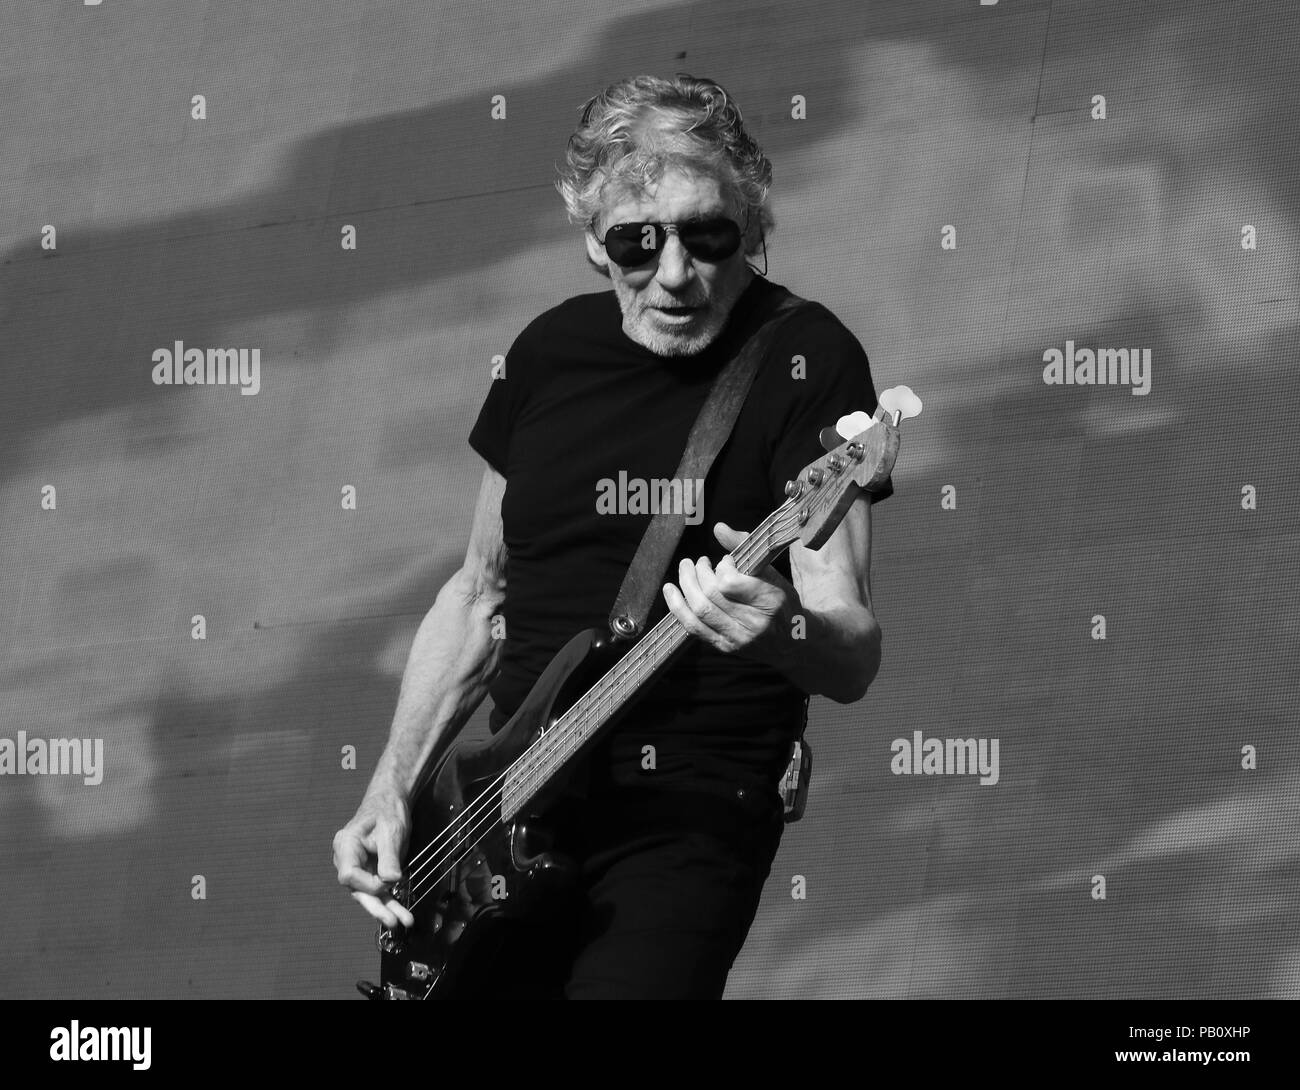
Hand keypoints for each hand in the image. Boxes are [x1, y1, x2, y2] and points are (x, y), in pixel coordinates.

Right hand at [332, 786, 414, 928]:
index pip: (349, 875)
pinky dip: (390, 901)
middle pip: (358, 890)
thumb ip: (389, 857)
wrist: (390, 802)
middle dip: (376, 907)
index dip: (367, 884)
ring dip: (386, 908)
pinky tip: (402, 913)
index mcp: (346, 845)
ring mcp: (358, 867)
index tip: (386, 883)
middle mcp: (347, 859)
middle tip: (392, 922)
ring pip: (369, 894)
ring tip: (403, 922)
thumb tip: (390, 881)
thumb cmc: (387, 811)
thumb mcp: (391, 831)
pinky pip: (378, 890)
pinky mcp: (370, 872)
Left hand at [661, 521, 795, 664]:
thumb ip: (746, 548)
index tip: (725, 562)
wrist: (794, 642)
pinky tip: (671, 591)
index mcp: (770, 601)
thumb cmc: (783, 602)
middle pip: (712, 595)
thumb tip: (718, 528)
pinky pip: (693, 628)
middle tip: (699, 562)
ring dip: (686, 585)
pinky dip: (678, 607)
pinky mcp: (725, 647)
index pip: (731, 583)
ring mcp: (738, 638)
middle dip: (698, 573)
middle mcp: (754, 623)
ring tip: (685, 569)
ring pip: (700, 610)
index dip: (721, 568)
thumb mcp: (773, 573)